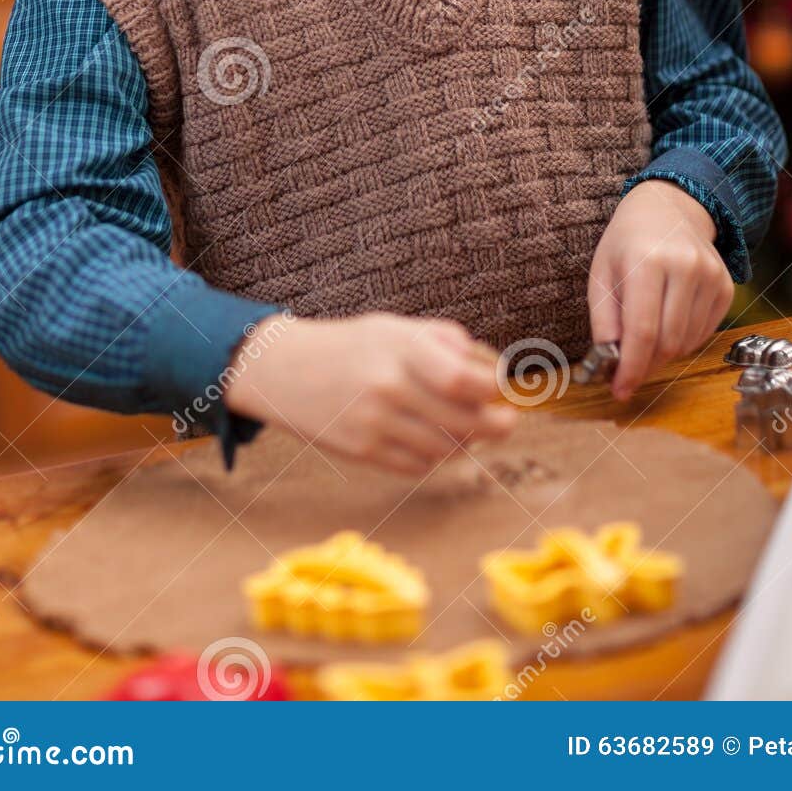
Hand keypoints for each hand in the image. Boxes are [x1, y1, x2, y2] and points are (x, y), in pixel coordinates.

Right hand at [224, 310, 517, 474]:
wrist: (285, 370)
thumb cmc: (352, 345)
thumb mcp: (396, 326)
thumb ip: (446, 341)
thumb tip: (492, 371)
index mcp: (401, 348)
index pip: (463, 379)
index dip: (494, 389)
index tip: (502, 388)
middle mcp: (388, 386)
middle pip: (464, 421)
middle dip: (497, 425)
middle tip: (506, 421)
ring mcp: (374, 423)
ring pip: (446, 448)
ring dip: (467, 442)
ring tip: (470, 429)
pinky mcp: (363, 452)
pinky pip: (419, 465)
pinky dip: (435, 456)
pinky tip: (434, 439)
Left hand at [587, 179, 733, 400]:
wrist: (669, 208)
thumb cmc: (627, 243)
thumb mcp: (601, 273)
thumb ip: (603, 319)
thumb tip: (609, 363)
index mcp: (647, 261)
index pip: (642, 330)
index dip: (631, 368)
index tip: (619, 391)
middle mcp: (685, 267)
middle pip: (668, 341)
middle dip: (645, 364)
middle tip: (628, 368)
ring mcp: (711, 276)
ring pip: (688, 343)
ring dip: (663, 353)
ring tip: (645, 337)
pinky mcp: (726, 287)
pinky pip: (704, 333)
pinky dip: (683, 340)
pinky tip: (668, 321)